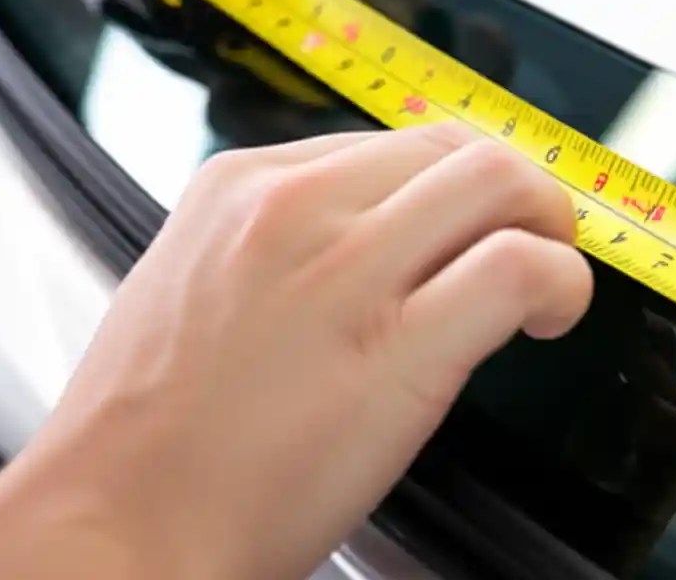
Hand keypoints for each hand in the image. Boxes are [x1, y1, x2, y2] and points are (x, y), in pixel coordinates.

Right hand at [0, 123, 592, 578]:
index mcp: (240, 187)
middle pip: (456, 145)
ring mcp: (344, 269)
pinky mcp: (395, 344)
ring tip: (547, 283)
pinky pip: (518, 266)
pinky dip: (561, 282)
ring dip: (549, 225)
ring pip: (499, 179)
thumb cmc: (150, 438)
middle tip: (532, 243)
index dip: (453, 188)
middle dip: (516, 191)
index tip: (473, 228)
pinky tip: (548, 318)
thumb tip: (376, 239)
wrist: (114, 530)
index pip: (395, 144)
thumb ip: (282, 249)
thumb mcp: (197, 292)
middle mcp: (294, 207)